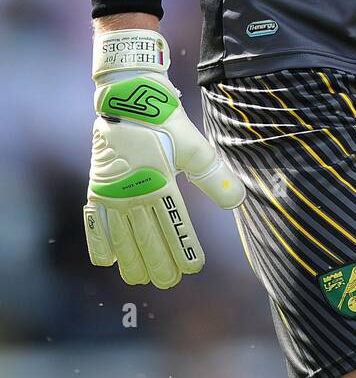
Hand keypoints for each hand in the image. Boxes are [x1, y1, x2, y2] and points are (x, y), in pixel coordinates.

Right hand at [84, 29, 245, 286]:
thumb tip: (238, 200)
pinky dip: (99, 241)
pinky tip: (107, 260)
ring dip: (132, 259)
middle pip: (147, 237)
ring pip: (122, 235)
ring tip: (140, 278)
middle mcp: (134, 191)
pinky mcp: (98, 186)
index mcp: (160, 182)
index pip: (174, 224)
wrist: (128, 96)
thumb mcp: (194, 146)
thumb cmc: (165, 119)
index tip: (193, 267)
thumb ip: (215, 175)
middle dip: (158, 262)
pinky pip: (95, 221)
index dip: (183, 248)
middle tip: (168, 281)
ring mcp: (112, 191)